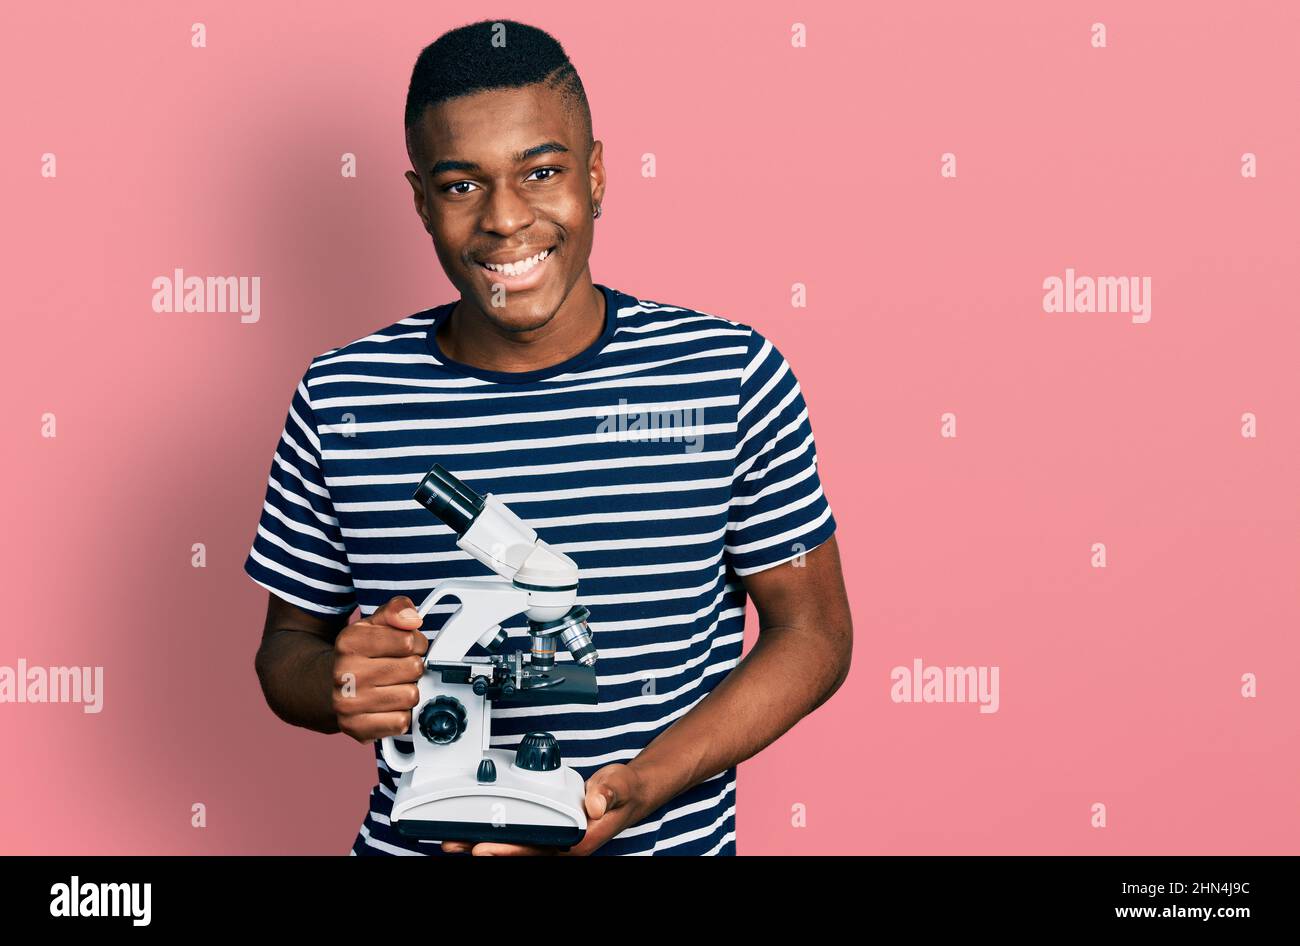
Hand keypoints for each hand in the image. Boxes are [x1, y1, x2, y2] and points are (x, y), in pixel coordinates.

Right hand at [331, 596, 427, 742]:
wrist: (327, 686)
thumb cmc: (359, 654)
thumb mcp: (374, 623)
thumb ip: (397, 610)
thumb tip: (412, 618)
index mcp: (349, 642)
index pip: (409, 641)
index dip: (416, 642)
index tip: (408, 646)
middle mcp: (345, 673)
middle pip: (414, 669)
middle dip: (413, 667)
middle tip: (400, 668)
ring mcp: (348, 703)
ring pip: (411, 696)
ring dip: (408, 691)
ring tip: (394, 686)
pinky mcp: (356, 728)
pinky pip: (402, 722)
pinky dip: (401, 715)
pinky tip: (388, 706)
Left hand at [440, 763, 648, 855]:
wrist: (627, 795)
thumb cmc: (622, 793)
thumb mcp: (618, 786)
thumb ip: (607, 794)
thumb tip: (595, 804)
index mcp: (577, 840)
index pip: (536, 849)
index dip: (509, 850)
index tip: (484, 847)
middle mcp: (562, 844)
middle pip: (518, 852)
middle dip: (486, 849)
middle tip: (455, 844)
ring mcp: (553, 839)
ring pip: (514, 846)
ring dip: (485, 843)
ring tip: (455, 840)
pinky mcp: (547, 831)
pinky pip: (519, 836)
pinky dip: (497, 834)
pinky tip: (477, 830)